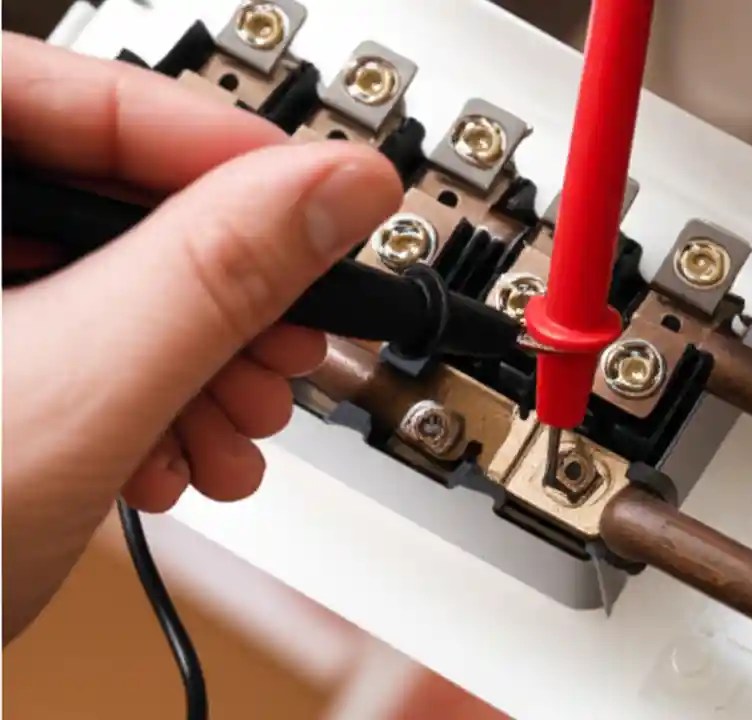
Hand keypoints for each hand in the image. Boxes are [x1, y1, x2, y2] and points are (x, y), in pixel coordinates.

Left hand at [2, 35, 401, 639]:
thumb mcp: (84, 385)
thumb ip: (222, 268)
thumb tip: (338, 187)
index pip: (86, 99)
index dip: (222, 148)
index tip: (322, 199)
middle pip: (116, 202)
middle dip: (228, 291)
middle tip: (289, 338)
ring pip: (118, 282)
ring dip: (207, 359)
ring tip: (237, 422)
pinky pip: (93, 344)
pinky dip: (159, 398)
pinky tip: (180, 449)